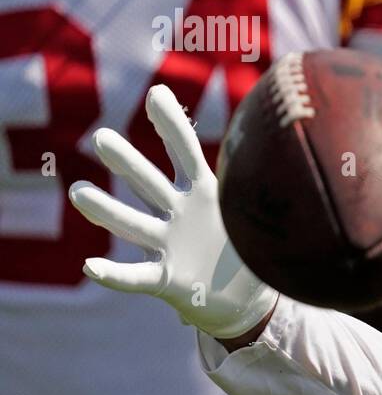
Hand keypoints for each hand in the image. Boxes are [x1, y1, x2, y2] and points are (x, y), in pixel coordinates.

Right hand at [67, 85, 277, 338]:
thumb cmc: (249, 249)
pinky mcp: (166, 280)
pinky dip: (114, 274)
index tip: (156, 94)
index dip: (172, 125)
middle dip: (127, 162)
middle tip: (102, 138)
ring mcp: (168, 246)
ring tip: (80, 193)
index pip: (186, 153)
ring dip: (107, 210)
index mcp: (204, 194)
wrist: (245, 301)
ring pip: (133, 225)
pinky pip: (136, 276)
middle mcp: (179, 214)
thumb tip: (288, 143)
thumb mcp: (258, 212)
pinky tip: (91, 266)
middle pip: (150, 183)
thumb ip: (265, 183)